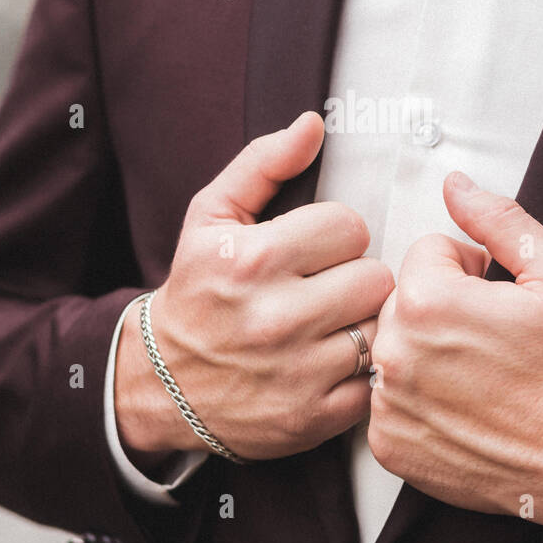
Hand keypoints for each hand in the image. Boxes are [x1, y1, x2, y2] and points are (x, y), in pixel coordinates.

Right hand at [115, 111, 394, 460]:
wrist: (162, 382)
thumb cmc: (196, 291)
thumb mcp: (212, 217)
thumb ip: (263, 163)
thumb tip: (313, 125)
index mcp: (253, 260)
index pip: (350, 226)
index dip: (337, 235)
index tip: (317, 250)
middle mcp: (275, 318)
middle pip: (374, 277)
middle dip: (356, 277)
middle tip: (330, 287)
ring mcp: (296, 372)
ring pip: (380, 329)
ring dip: (364, 323)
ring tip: (333, 323)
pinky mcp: (311, 417)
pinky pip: (373, 382)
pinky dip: (361, 373)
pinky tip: (332, 362)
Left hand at [368, 172, 542, 531]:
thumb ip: (497, 219)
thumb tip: (456, 186)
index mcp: (428, 300)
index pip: (427, 252)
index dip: (470, 269)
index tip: (496, 298)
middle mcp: (396, 352)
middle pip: (404, 299)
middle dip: (443, 308)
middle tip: (491, 338)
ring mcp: (388, 403)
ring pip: (395, 348)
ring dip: (426, 352)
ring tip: (477, 373)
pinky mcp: (389, 444)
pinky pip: (388, 401)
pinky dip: (417, 401)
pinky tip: (460, 406)